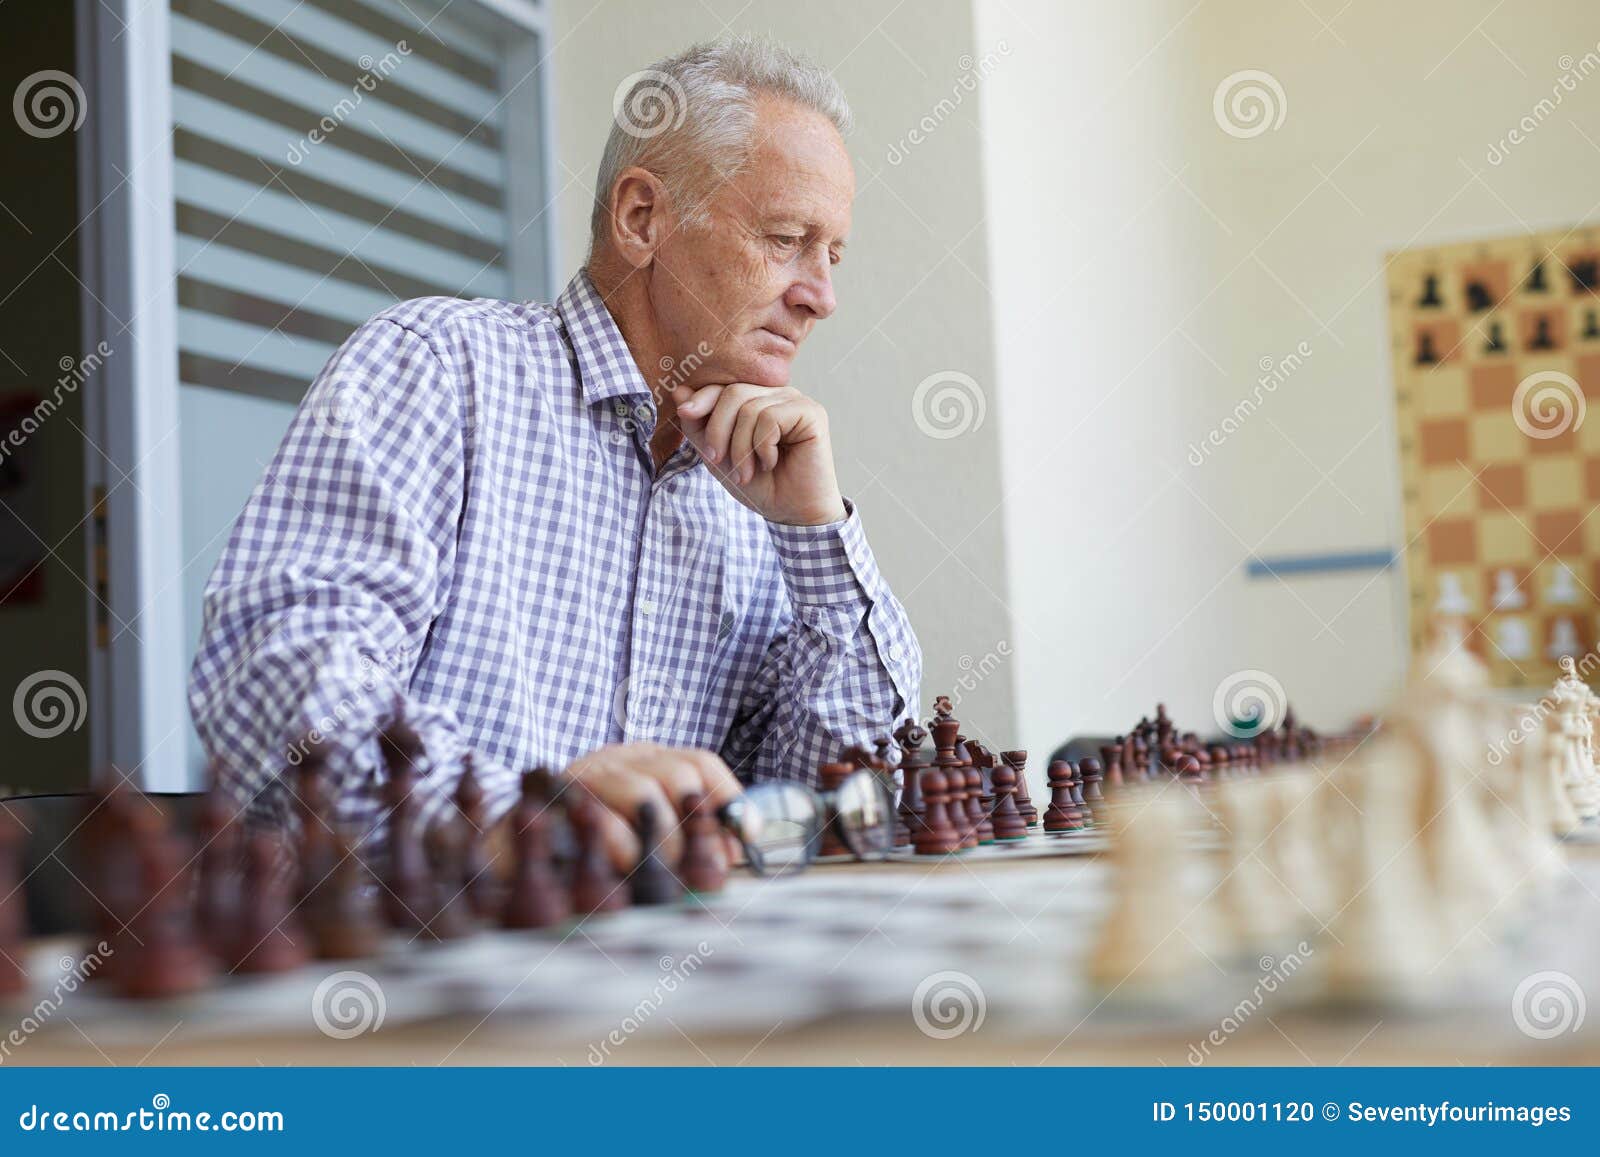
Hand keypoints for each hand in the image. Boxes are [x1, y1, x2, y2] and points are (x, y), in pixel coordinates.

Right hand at [557, 742, 742, 872]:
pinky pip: (604, 821)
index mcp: (644, 763)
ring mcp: (584, 774)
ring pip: (646, 794)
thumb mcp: (643, 844)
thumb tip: (732, 851)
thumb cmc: (584, 858)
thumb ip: (687, 840)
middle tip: (686, 868)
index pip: (701, 762)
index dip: (729, 797)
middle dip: (693, 830)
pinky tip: (620, 870)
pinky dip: (622, 852)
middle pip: (680, 774)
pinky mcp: (555, 800)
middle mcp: (617, 759)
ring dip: (661, 843)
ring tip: (654, 872)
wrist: (512, 858)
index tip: (745, 836)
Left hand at [670, 383, 846, 525]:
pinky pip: (771, 418)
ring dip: (741, 447)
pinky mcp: (811, 413)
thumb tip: (679, 391)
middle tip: (716, 460)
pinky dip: (763, 447)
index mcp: (758, 399)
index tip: (685, 413)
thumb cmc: (759, 484)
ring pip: (750, 408)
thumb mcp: (718, 454)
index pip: (724, 387)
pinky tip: (771, 462)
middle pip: (734, 393)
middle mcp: (778, 395)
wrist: (791, 512)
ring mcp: (796, 401)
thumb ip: (699, 425)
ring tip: (747, 472)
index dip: (702, 398)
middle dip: (718, 429)